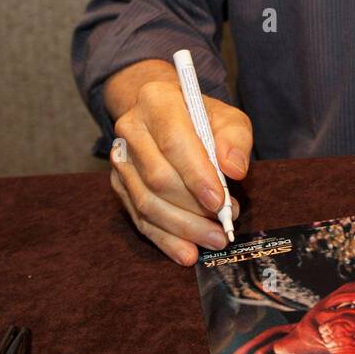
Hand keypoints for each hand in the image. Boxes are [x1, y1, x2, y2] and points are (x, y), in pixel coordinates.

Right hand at [109, 79, 252, 265]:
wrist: (166, 114)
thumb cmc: (202, 118)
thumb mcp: (228, 117)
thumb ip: (235, 139)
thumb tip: (234, 170)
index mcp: (157, 101)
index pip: (174, 143)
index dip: (196, 176)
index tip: (220, 202)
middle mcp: (131, 128)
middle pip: (158, 178)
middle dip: (193, 208)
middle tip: (224, 225)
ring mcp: (120, 158)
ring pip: (146, 202)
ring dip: (182, 228)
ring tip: (213, 239)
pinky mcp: (119, 184)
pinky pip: (138, 217)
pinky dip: (164, 239)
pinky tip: (187, 252)